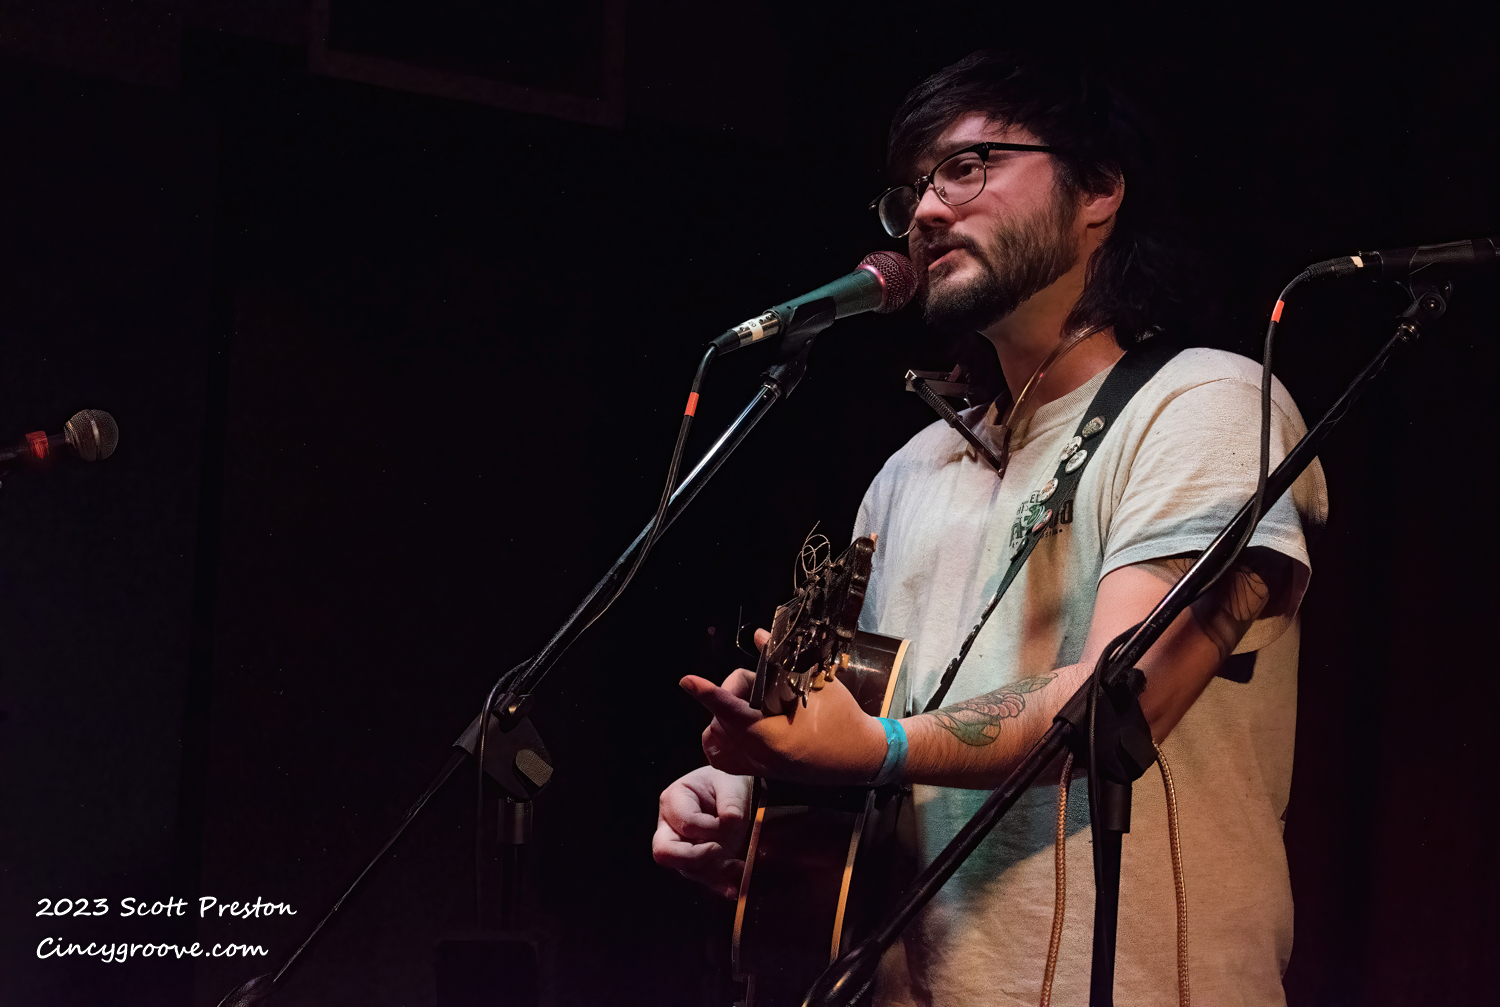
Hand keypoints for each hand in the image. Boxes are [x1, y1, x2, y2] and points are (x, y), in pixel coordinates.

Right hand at [652, 766, 752, 898]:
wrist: (734, 795)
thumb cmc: (726, 783)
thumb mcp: (730, 783)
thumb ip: (730, 801)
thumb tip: (730, 821)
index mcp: (673, 801)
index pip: (685, 824)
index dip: (709, 828)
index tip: (731, 821)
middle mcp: (670, 828)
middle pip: (665, 853)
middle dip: (695, 857)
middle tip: (720, 850)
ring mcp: (682, 849)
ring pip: (686, 871)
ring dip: (714, 873)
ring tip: (739, 866)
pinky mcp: (697, 864)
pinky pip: (702, 880)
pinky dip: (718, 886)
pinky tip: (733, 889)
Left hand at [679, 630, 888, 785]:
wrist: (862, 755)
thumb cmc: (843, 717)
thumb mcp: (816, 683)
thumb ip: (782, 660)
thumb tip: (759, 635)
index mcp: (774, 736)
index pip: (731, 710)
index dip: (708, 693)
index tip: (687, 681)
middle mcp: (761, 757)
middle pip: (723, 719)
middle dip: (734, 694)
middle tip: (761, 685)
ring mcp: (759, 768)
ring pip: (718, 739)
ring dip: (726, 716)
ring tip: (755, 703)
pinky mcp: (761, 772)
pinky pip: (723, 757)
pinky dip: (722, 737)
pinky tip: (740, 721)